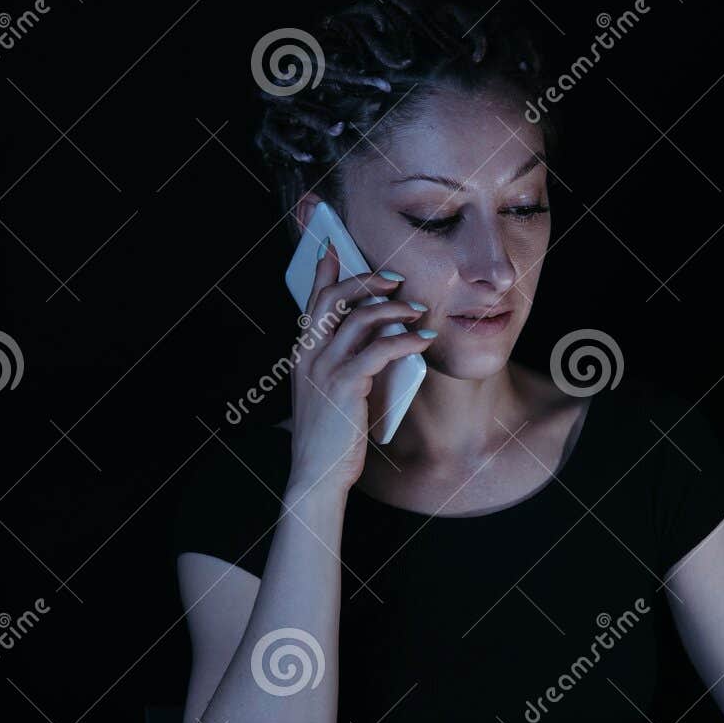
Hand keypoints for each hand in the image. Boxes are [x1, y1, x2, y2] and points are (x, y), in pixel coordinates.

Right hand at [286, 240, 432, 495]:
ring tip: (416, 310)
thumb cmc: (329, 438)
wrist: (317, 475)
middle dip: (366, 280)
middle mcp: (308, 355)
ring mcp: (323, 369)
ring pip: (358, 318)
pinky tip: (422, 339)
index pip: (312, 301)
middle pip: (334, 298)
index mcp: (301, 354)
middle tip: (395, 278)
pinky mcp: (345, 385)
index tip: (335, 246)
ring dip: (393, 308)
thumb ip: (344, 364)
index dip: (324, 270)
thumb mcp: (329, 394)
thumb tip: (377, 340)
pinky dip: (404, 340)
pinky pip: (378, 349)